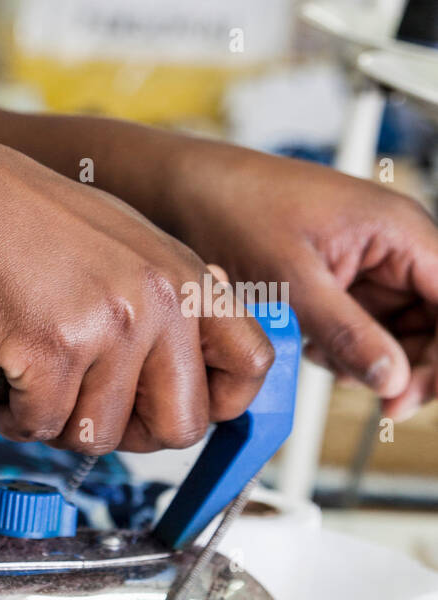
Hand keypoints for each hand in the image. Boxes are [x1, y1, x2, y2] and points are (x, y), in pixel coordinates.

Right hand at [0, 130, 273, 452]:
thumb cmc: (26, 223)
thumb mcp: (125, 247)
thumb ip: (164, 301)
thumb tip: (178, 366)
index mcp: (186, 278)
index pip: (250, 365)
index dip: (210, 406)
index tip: (166, 409)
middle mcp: (160, 302)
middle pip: (181, 426)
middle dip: (128, 434)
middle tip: (87, 411)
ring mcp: (109, 328)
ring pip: (100, 436)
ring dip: (59, 424)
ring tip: (33, 386)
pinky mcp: (52, 350)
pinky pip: (40, 425)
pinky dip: (14, 416)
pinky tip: (4, 383)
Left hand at [168, 147, 437, 420]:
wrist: (187, 194)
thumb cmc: (237, 211)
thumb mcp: (294, 282)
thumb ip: (349, 334)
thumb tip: (394, 379)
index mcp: (402, 232)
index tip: (412, 394)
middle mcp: (396, 246)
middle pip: (436, 322)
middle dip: (413, 366)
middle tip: (386, 405)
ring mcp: (369, 265)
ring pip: (401, 331)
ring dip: (376, 361)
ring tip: (333, 365)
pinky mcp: (341, 282)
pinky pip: (365, 327)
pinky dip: (346, 349)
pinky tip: (316, 351)